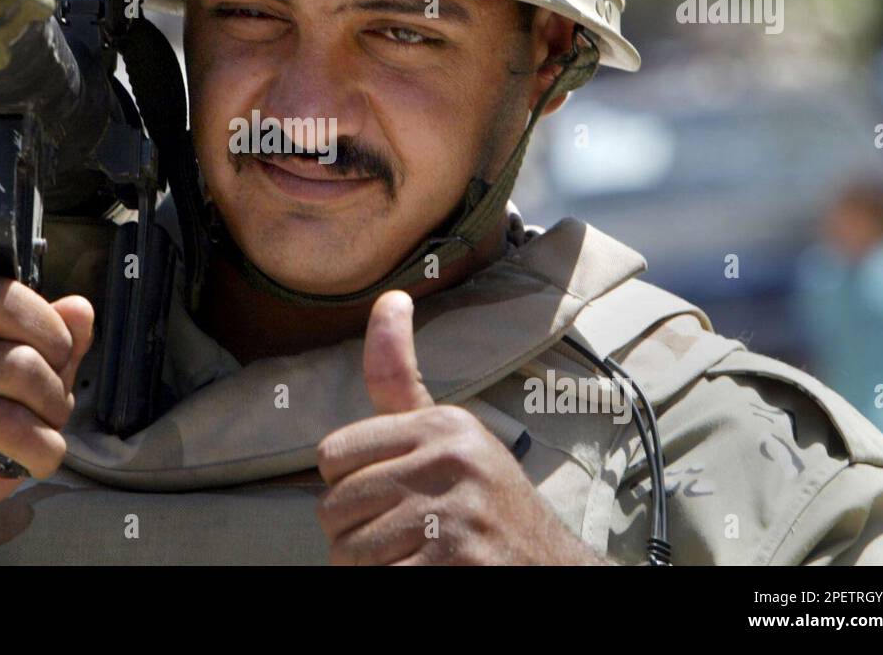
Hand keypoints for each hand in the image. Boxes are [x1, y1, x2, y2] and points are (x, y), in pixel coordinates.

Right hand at [0, 97, 93, 564]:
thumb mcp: (24, 390)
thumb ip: (54, 346)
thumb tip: (81, 309)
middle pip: (19, 301)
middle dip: (56, 354)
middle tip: (53, 389)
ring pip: (28, 368)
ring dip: (51, 413)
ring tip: (29, 432)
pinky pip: (15, 419)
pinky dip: (39, 451)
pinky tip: (20, 460)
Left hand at [315, 290, 603, 564]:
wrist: (552, 567)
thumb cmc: (484, 500)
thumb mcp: (448, 433)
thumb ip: (401, 377)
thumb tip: (389, 299)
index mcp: (441, 424)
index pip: (331, 455)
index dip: (349, 485)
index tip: (389, 494)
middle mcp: (450, 460)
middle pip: (333, 507)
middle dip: (355, 532)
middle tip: (402, 536)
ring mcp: (455, 515)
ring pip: (349, 550)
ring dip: (369, 567)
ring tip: (413, 557)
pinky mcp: (455, 563)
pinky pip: (377, 579)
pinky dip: (389, 584)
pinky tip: (424, 573)